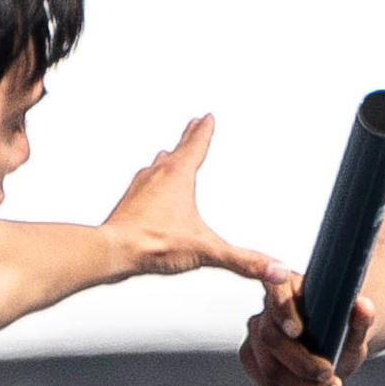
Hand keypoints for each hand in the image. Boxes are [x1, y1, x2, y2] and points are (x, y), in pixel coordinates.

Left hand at [104, 116, 284, 285]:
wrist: (111, 251)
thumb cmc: (151, 243)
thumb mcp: (206, 250)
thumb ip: (242, 260)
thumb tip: (273, 268)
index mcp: (178, 177)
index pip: (196, 145)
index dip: (204, 131)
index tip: (207, 117)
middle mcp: (156, 176)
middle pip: (176, 150)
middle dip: (187, 137)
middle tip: (193, 124)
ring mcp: (139, 189)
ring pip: (156, 166)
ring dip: (167, 159)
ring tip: (170, 156)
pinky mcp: (127, 206)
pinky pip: (143, 187)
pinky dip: (151, 183)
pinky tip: (150, 194)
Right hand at [239, 272, 374, 385]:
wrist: (334, 345)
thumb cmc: (343, 331)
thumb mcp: (356, 326)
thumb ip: (362, 317)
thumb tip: (363, 305)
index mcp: (289, 287)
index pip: (276, 293)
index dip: (283, 312)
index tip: (298, 331)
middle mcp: (266, 310)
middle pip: (271, 339)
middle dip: (301, 363)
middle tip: (329, 375)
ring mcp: (255, 336)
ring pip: (270, 368)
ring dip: (302, 385)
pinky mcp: (252, 360)